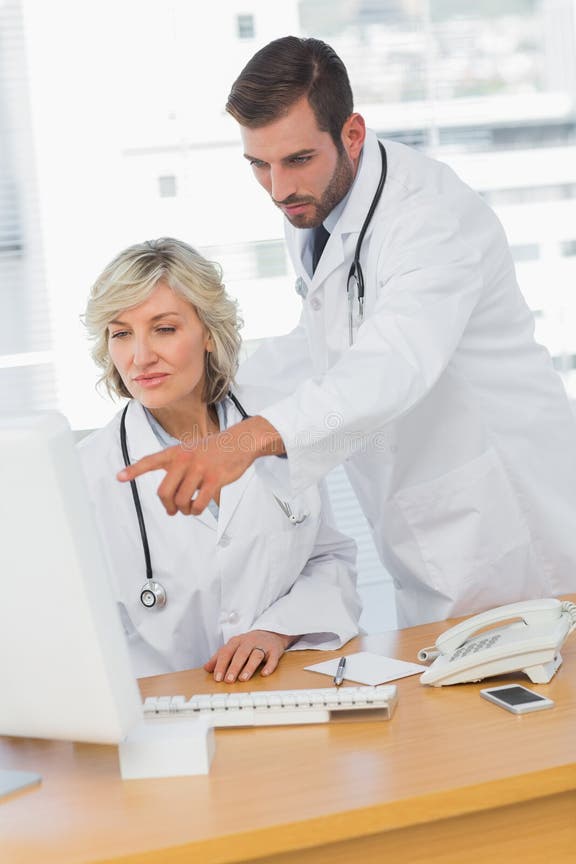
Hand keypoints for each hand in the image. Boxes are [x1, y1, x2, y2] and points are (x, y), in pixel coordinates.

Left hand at [117, 416, 283, 515]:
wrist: (239, 442)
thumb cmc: (214, 450)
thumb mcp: (190, 450)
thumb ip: (177, 466)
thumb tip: (169, 494)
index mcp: (176, 452)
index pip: (150, 461)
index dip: (134, 470)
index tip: (119, 477)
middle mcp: (184, 460)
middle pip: (164, 492)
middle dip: (167, 506)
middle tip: (173, 510)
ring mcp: (199, 469)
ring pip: (181, 501)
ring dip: (184, 510)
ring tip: (189, 508)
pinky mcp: (213, 479)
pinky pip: (198, 503)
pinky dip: (196, 510)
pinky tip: (198, 507)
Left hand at [203, 630, 296, 682]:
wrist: (270, 633)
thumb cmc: (248, 644)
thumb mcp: (233, 647)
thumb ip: (219, 657)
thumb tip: (206, 668)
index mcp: (237, 641)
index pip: (227, 652)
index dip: (221, 665)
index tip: (217, 678)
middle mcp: (249, 641)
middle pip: (241, 654)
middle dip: (234, 667)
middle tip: (228, 680)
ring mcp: (262, 645)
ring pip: (256, 655)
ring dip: (249, 667)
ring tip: (243, 679)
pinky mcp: (274, 650)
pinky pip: (272, 658)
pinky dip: (269, 666)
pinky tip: (265, 674)